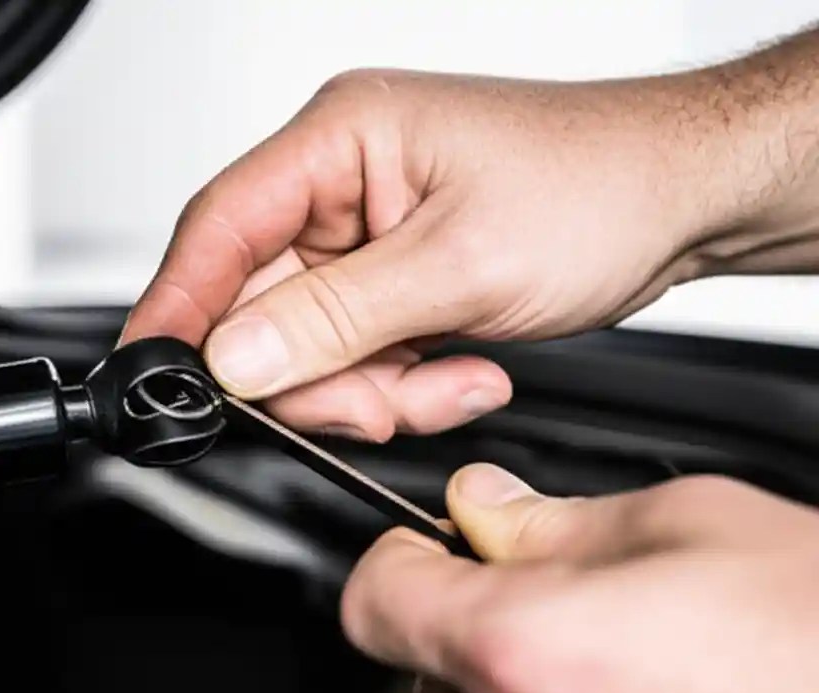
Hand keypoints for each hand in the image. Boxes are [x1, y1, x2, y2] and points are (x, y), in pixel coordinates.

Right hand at [120, 65, 805, 440]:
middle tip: (368, 402)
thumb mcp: (460, 264)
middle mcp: (342, 185)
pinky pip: (358, 357)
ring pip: (309, 346)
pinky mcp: (395, 280)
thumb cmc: (600, 184)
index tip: (154, 371)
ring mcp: (368, 236)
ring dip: (371, 387)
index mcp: (341, 140)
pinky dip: (404, 386)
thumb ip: (335, 316)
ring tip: (443, 381)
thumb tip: (234, 355)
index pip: (220, 224)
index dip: (177, 303)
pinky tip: (463, 372)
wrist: (688, 200)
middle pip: (259, 303)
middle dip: (313, 373)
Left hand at [341, 466, 818, 692]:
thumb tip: (485, 507)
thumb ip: (550, 518)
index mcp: (520, 647)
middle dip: (465, 620)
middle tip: (546, 589)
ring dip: (509, 680)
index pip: (374, 602)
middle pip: (422, 669)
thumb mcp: (679, 524)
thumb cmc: (810, 624)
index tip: (433, 547)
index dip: (401, 561)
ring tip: (606, 652)